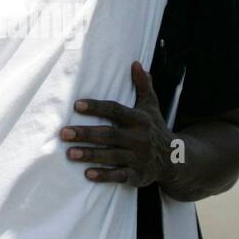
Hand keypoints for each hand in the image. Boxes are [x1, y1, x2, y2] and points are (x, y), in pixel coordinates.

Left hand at [62, 62, 172, 186]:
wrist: (175, 159)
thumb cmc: (155, 128)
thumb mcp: (152, 106)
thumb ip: (143, 85)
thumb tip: (136, 63)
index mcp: (139, 119)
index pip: (115, 110)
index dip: (96, 107)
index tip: (76, 105)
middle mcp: (139, 138)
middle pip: (109, 134)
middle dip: (86, 134)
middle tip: (64, 133)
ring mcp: (138, 157)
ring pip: (112, 155)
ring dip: (90, 155)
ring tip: (70, 153)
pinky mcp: (138, 175)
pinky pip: (120, 176)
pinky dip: (105, 175)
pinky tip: (88, 174)